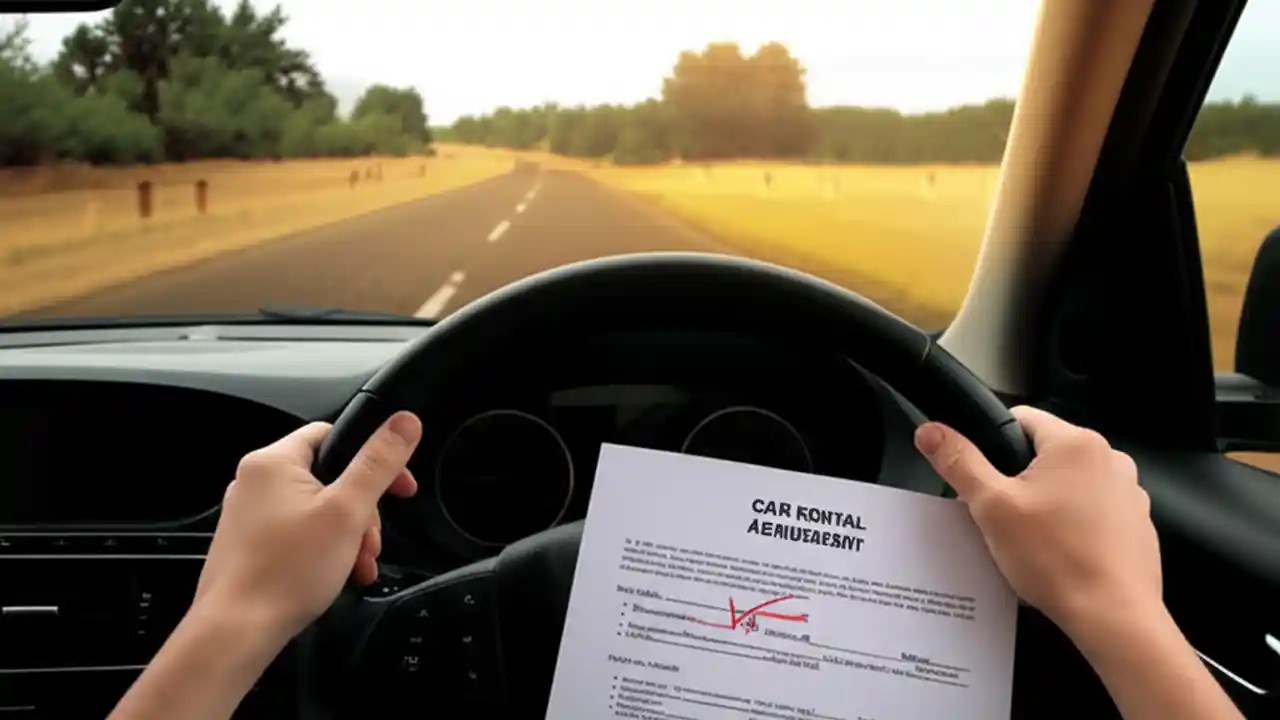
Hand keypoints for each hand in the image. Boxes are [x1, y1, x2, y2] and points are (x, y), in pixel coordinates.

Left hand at [193, 412, 421, 643]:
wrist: (236, 631)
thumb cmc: (286, 572)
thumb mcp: (348, 511)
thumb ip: (378, 462)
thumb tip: (404, 422)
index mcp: (273, 462)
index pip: (333, 435)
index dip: (373, 458)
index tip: (399, 486)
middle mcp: (254, 482)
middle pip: (329, 477)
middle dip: (362, 511)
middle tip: (371, 541)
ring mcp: (248, 514)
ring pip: (317, 510)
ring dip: (348, 534)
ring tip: (358, 565)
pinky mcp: (248, 544)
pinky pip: (298, 532)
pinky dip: (324, 548)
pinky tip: (338, 574)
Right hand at [913, 406, 1160, 637]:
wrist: (1113, 617)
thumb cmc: (1056, 560)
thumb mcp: (992, 506)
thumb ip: (959, 462)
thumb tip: (930, 431)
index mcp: (1076, 443)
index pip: (1021, 419)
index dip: (993, 444)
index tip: (985, 478)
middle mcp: (1111, 458)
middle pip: (1046, 454)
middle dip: (1021, 480)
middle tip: (1006, 517)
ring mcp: (1131, 492)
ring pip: (1071, 484)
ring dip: (1051, 502)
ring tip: (1036, 541)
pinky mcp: (1139, 524)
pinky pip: (1096, 511)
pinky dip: (1076, 525)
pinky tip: (1063, 554)